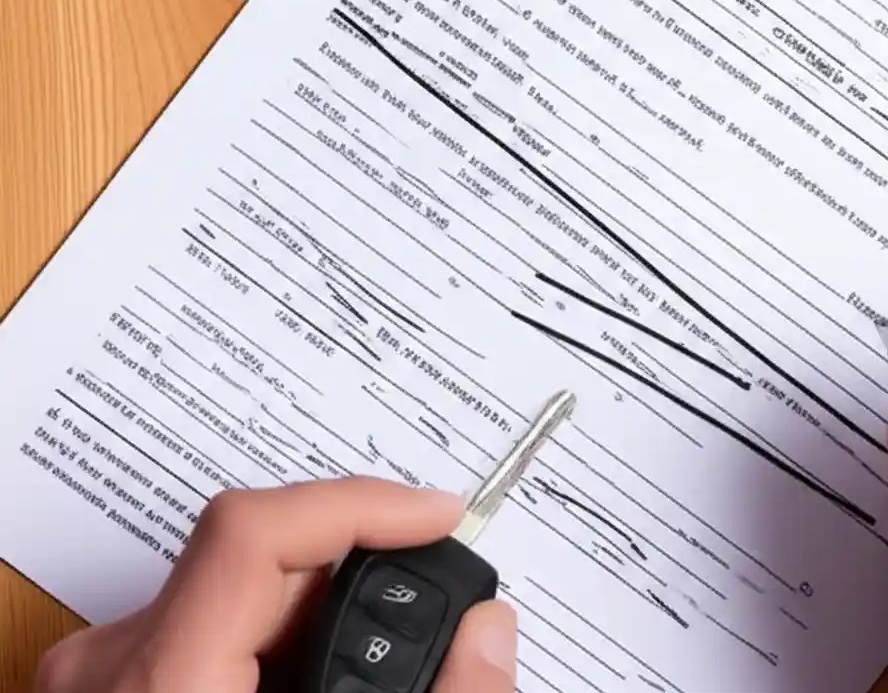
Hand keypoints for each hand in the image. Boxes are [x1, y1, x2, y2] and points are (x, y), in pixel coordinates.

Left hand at [34, 476, 516, 692]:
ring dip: (325, 614)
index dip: (360, 504)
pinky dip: (286, 640)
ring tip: (379, 673)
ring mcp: (105, 675)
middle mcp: (113, 666)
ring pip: (240, 588)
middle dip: (361, 573)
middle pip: (257, 557)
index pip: (255, 531)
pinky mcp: (117, 685)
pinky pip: (217, 624)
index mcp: (160, 686)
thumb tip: (490, 636)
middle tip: (433, 614)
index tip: (438, 516)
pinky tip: (324, 685)